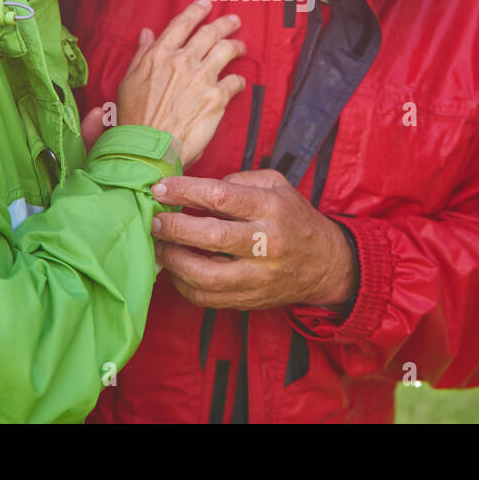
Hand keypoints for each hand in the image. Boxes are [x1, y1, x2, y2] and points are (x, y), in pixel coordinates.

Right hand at [116, 0, 246, 166]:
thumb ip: (141, 55)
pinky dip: (239, 81)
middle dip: (225, 23)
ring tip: (241, 46)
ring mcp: (201, 78)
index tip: (206, 4)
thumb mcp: (128, 81)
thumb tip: (147, 34)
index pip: (182, 23)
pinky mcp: (216, 98)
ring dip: (236, 45)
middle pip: (210, 33)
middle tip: (233, 20)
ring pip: (226, 50)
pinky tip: (239, 83)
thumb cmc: (135, 118)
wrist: (148, 147)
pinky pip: (234, 82)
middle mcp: (182, 61)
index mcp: (160, 54)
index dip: (197, 10)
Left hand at [149, 170, 356, 309]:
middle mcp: (266, 243)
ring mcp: (258, 276)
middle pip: (210, 236)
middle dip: (173, 227)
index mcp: (272, 208)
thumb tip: (200, 189)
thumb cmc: (294, 218)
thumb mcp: (277, 185)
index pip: (220, 197)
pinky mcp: (250, 299)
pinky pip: (207, 298)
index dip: (184, 191)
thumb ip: (240, 180)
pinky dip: (184, 285)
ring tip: (158, 246)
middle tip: (153, 220)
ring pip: (205, 275)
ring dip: (173, 261)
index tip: (160, 188)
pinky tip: (175, 269)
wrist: (325, 264)